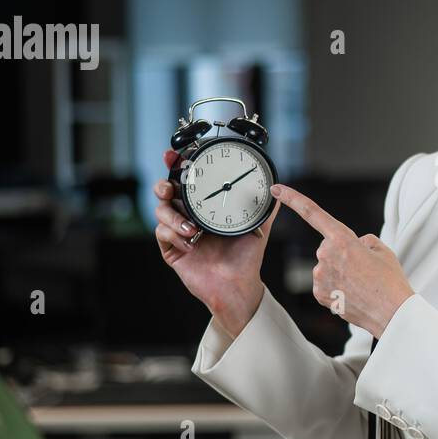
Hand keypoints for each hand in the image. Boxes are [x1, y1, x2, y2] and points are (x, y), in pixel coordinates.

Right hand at [153, 149, 279, 336]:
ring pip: (160, 213)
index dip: (175, 165)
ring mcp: (177, 233)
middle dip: (163, 186)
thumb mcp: (256, 225)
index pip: (186, 182)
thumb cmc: (245, 256)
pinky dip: (174, 234)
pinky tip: (191, 242)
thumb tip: (277, 186)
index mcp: (204, 207)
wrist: (239, 284)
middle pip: (164, 193)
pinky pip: (162, 235)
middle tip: (169, 188)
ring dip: (173, 217)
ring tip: (193, 229)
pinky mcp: (171, 250)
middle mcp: (188, 216)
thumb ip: (263, 205)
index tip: (171, 154)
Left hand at [272, 184, 413, 336]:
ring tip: (360, 284)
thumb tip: (355, 245)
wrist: (391, 312)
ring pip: (326, 266)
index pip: (312, 213)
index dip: (292, 199)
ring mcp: (320, 276)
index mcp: (342, 239)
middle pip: (328, 247)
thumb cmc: (389, 282)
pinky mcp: (319, 293)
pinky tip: (351, 293)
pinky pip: (324, 283)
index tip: (277, 190)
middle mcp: (326, 256)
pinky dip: (336, 287)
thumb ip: (363, 240)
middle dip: (342, 254)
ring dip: (339, 272)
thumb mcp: (382, 249)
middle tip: (362, 269)